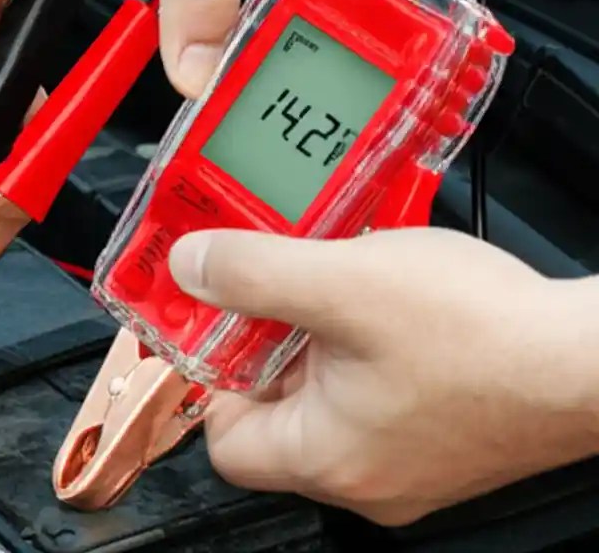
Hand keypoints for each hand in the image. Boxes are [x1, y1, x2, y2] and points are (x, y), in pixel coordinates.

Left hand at [167, 226, 598, 525]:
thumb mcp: (344, 283)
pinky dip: (370, 354)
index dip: (212, 378)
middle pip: (275, 421)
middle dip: (270, 352)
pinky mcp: (449, 443)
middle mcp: (367, 481)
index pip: (223, 442)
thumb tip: (191, 267)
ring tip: (336, 289)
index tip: (219, 325)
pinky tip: (389, 307)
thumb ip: (253, 274)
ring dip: (322, 345)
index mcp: (325, 460)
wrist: (597, 357)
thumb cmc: (486, 335)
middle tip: (277, 293)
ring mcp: (413, 467)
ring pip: (330, 406)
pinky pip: (380, 402)